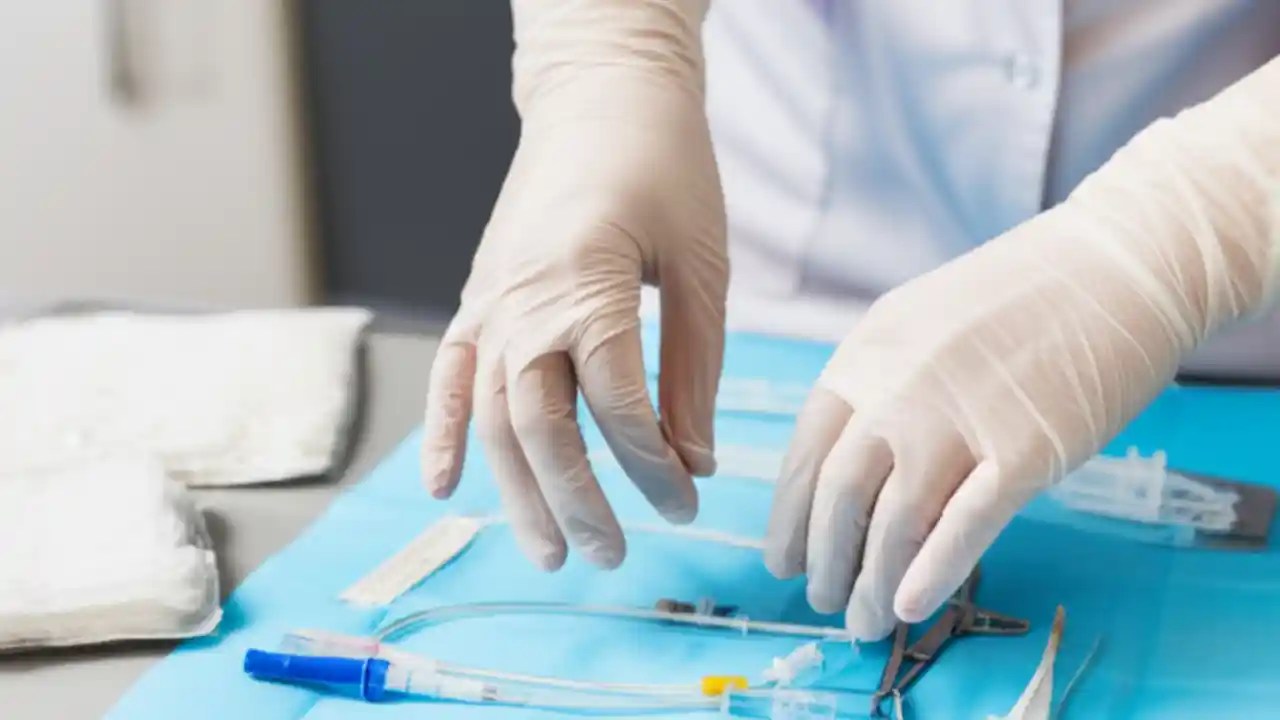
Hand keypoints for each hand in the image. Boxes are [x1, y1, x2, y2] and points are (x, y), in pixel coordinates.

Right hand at [421, 0, 726, 570]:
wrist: (602, 95)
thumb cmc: (664, 167)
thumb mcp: (700, 264)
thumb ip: (692, 367)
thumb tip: (695, 459)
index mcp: (585, 290)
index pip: (618, 410)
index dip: (655, 467)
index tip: (688, 502)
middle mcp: (524, 306)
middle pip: (540, 432)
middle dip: (578, 503)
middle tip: (612, 556)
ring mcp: (491, 304)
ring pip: (493, 420)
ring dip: (517, 492)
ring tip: (548, 553)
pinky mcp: (479, 297)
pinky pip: (452, 378)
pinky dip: (446, 434)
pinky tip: (446, 487)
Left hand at [765, 58, 1279, 639]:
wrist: (1115, 264)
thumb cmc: (1016, 298)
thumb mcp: (917, 324)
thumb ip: (877, 387)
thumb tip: (848, 467)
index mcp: (864, 356)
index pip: (804, 454)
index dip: (788, 519)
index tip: (785, 562)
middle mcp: (899, 389)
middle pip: (838, 496)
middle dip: (824, 561)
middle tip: (823, 600)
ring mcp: (961, 419)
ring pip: (895, 522)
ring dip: (872, 584)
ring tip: (866, 622)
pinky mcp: (1027, 448)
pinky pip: (967, 525)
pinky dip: (933, 573)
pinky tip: (911, 606)